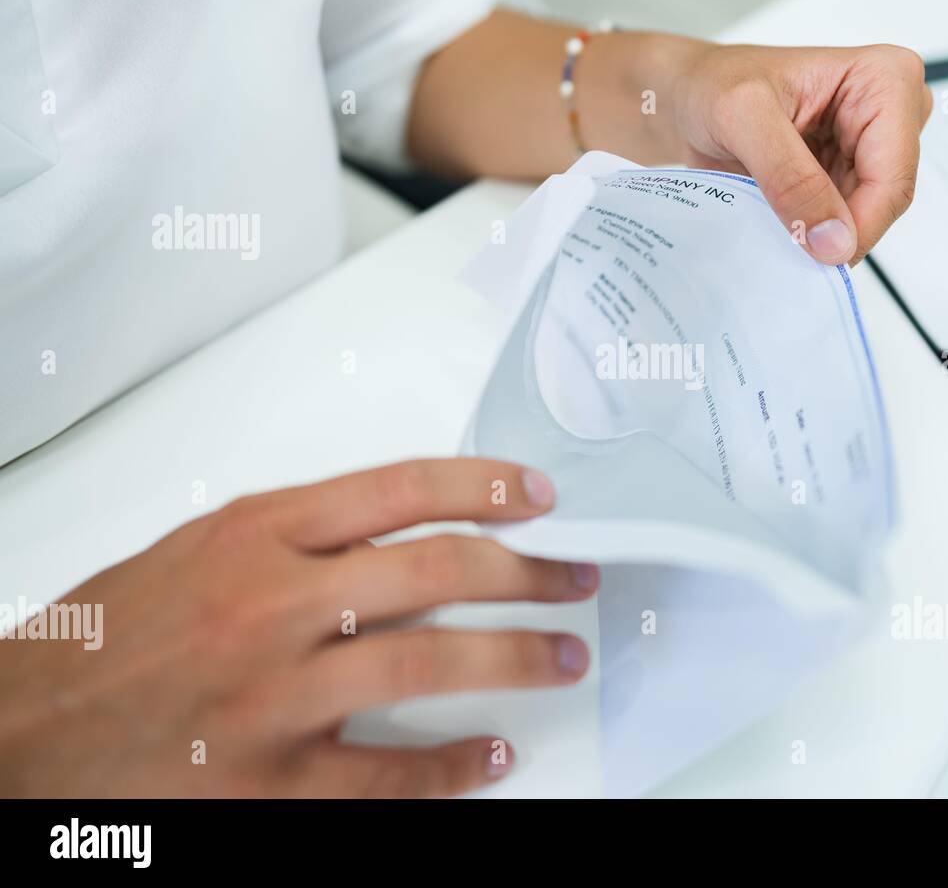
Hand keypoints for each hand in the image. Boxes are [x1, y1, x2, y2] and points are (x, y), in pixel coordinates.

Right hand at [0, 459, 597, 796]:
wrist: (27, 730)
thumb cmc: (112, 635)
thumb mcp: (203, 548)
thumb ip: (303, 534)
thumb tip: (412, 530)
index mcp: (256, 533)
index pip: (402, 488)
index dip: (487, 486)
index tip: (540, 497)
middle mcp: (273, 603)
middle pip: (437, 569)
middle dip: (527, 570)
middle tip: (576, 576)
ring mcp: (275, 694)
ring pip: (429, 659)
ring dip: (515, 657)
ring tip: (563, 656)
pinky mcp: (269, 779)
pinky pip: (386, 773)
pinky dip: (450, 765)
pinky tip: (490, 756)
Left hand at [671, 42, 932, 265]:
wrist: (690, 98)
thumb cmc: (713, 85)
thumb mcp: (743, 119)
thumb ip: (791, 178)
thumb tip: (834, 239)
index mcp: (885, 78)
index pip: (893, 175)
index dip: (858, 224)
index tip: (816, 252)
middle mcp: (890, 111)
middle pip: (885, 201)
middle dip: (838, 229)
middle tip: (783, 231)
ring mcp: (871, 147)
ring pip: (865, 218)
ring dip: (821, 232)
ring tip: (772, 211)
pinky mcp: (849, 174)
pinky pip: (844, 223)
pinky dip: (812, 231)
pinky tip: (779, 216)